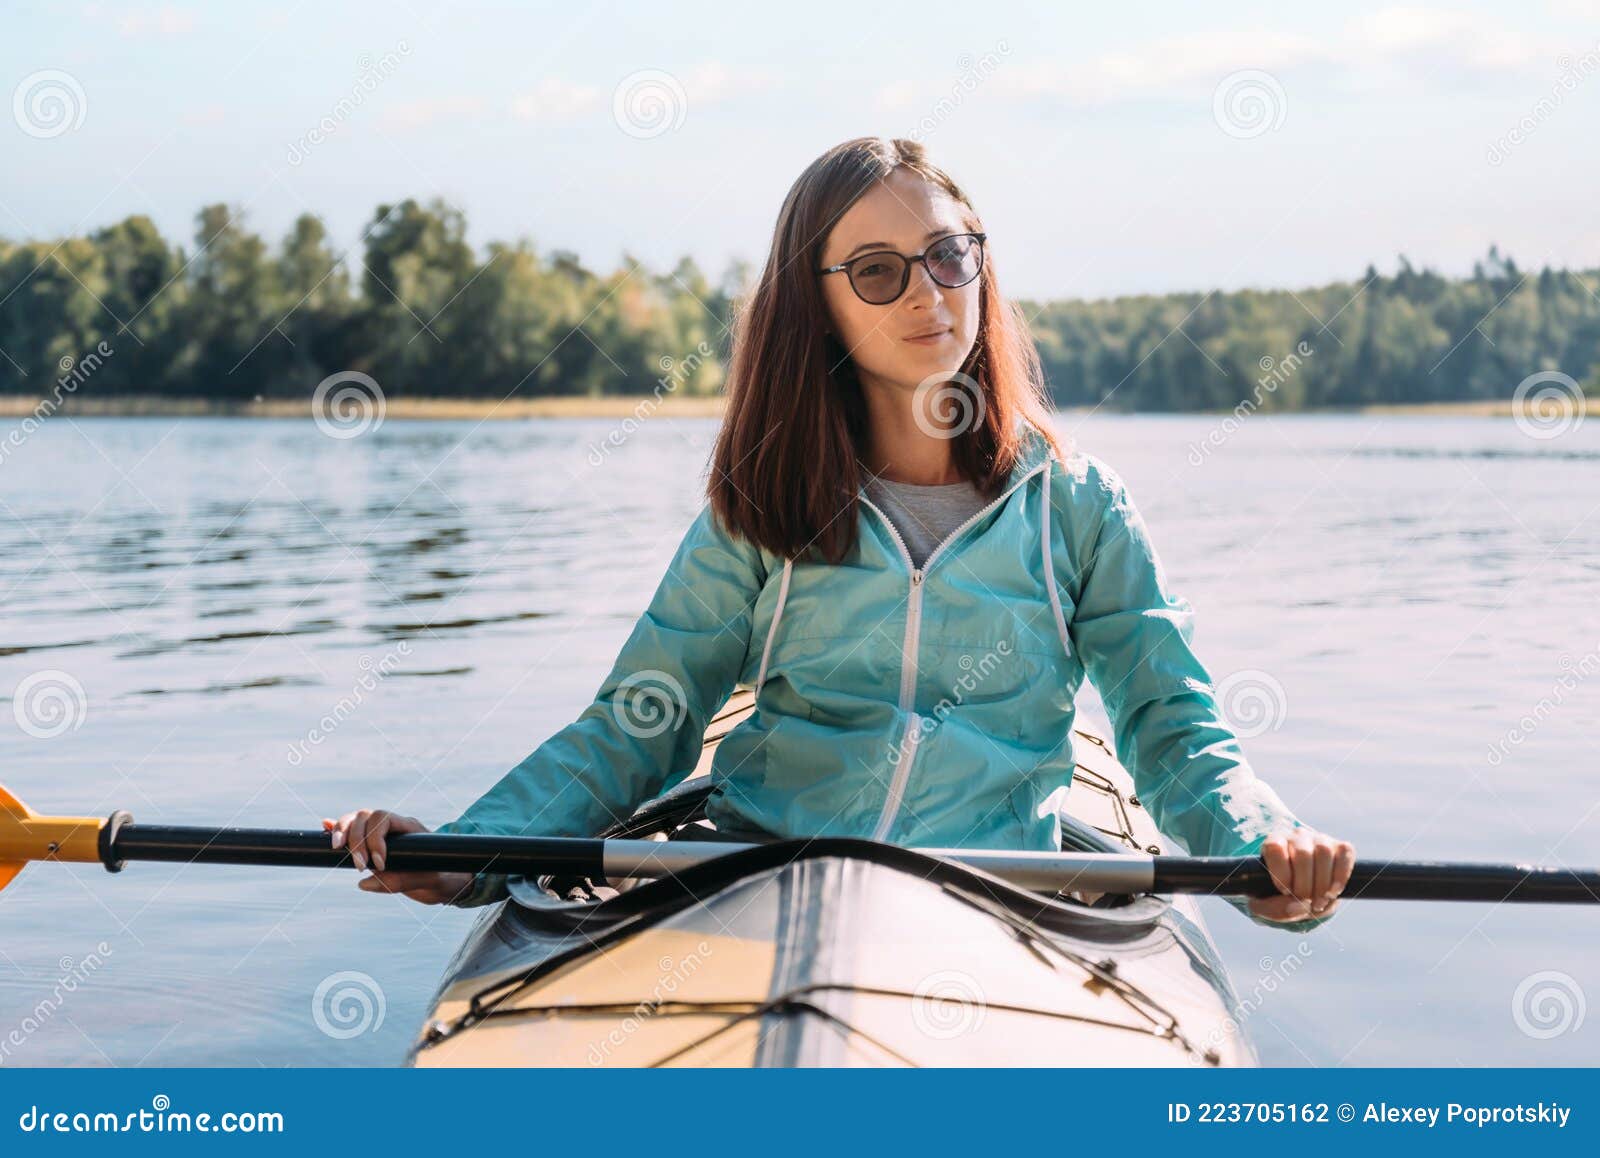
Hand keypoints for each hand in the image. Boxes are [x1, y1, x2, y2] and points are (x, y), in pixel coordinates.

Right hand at [322, 809, 474, 905]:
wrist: (445, 880)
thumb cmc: (440, 877)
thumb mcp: (427, 882)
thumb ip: (401, 881)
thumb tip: (365, 883)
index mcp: (410, 828)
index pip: (384, 818)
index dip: (375, 838)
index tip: (379, 865)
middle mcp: (393, 826)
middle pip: (366, 816)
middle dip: (357, 840)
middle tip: (360, 867)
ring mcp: (381, 833)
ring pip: (356, 819)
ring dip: (342, 831)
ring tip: (337, 849)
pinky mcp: (371, 844)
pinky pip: (352, 830)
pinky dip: (338, 828)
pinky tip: (325, 828)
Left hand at [1247, 828, 1354, 923]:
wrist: (1302, 890)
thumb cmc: (1281, 893)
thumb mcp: (1270, 904)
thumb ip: (1276, 908)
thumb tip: (1298, 907)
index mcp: (1274, 842)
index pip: (1275, 848)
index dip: (1281, 873)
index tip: (1285, 891)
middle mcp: (1297, 836)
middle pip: (1303, 854)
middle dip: (1304, 885)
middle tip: (1304, 901)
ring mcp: (1320, 839)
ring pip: (1324, 852)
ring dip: (1322, 883)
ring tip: (1318, 902)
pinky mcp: (1340, 847)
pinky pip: (1345, 854)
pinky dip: (1340, 876)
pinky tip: (1333, 892)